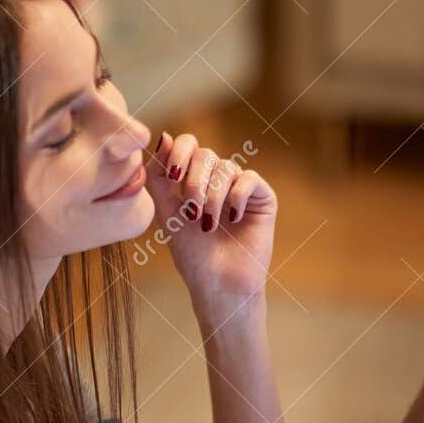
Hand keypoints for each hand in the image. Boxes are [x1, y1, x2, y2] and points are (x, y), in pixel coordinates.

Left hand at [147, 131, 276, 321]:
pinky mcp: (264, 198)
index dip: (178, 152)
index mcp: (194, 181)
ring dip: (213, 197)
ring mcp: (241, 188)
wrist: (220, 286)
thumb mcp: (167, 213)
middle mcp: (218, 180)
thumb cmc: (193, 256)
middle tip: (192, 212)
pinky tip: (233, 217)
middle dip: (194, 182)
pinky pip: (249, 179)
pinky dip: (237, 196)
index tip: (172, 176)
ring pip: (225, 167)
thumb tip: (163, 136)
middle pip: (205, 154)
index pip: (188, 146)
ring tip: (209, 225)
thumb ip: (159, 178)